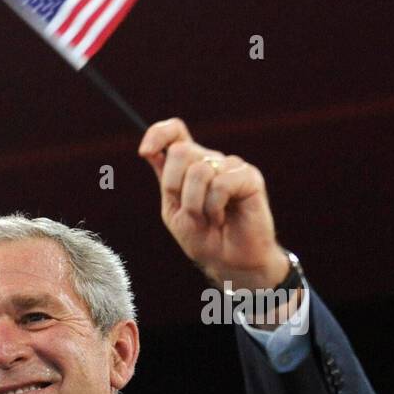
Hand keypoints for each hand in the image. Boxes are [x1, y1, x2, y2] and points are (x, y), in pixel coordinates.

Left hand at [138, 117, 287, 290]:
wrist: (229, 261)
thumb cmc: (202, 238)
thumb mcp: (174, 210)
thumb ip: (166, 180)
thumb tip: (147, 150)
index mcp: (188, 167)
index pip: (174, 131)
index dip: (158, 134)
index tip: (144, 152)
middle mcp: (210, 161)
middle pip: (181, 151)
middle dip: (176, 188)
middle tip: (190, 211)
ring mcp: (231, 166)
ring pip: (200, 170)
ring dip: (197, 204)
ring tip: (210, 218)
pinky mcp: (249, 176)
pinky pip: (222, 183)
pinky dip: (215, 207)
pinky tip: (223, 218)